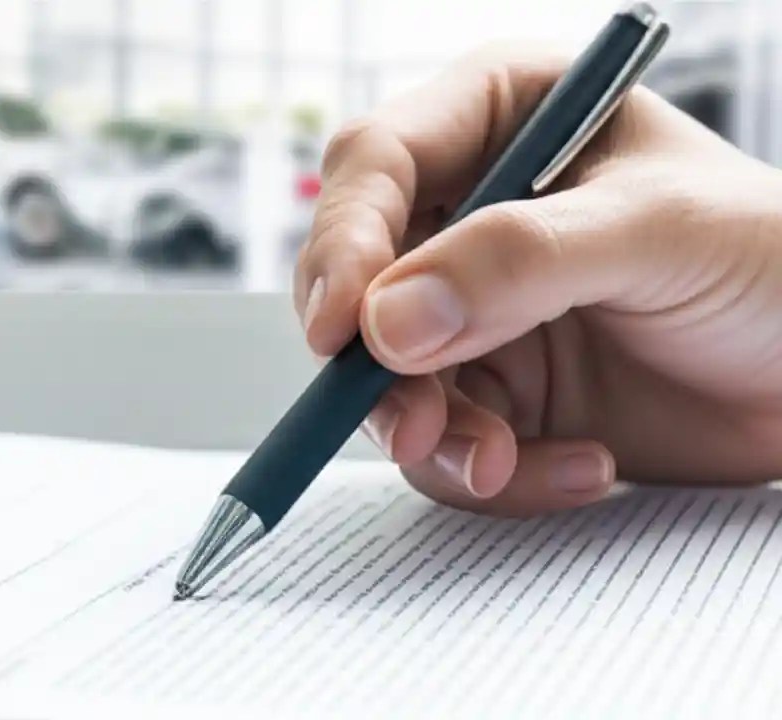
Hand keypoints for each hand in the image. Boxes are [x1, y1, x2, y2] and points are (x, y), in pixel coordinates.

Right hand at [296, 44, 781, 516]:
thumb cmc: (769, 260)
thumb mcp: (657, 232)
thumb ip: (520, 262)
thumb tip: (388, 320)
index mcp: (500, 120)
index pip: (377, 164)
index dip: (345, 241)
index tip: (346, 326)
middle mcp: (468, 212)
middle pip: (355, 278)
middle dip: (375, 364)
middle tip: (412, 423)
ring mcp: (472, 308)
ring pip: (383, 375)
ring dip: (432, 433)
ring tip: (501, 462)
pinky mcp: (492, 389)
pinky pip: (442, 441)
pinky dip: (495, 472)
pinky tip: (585, 466)